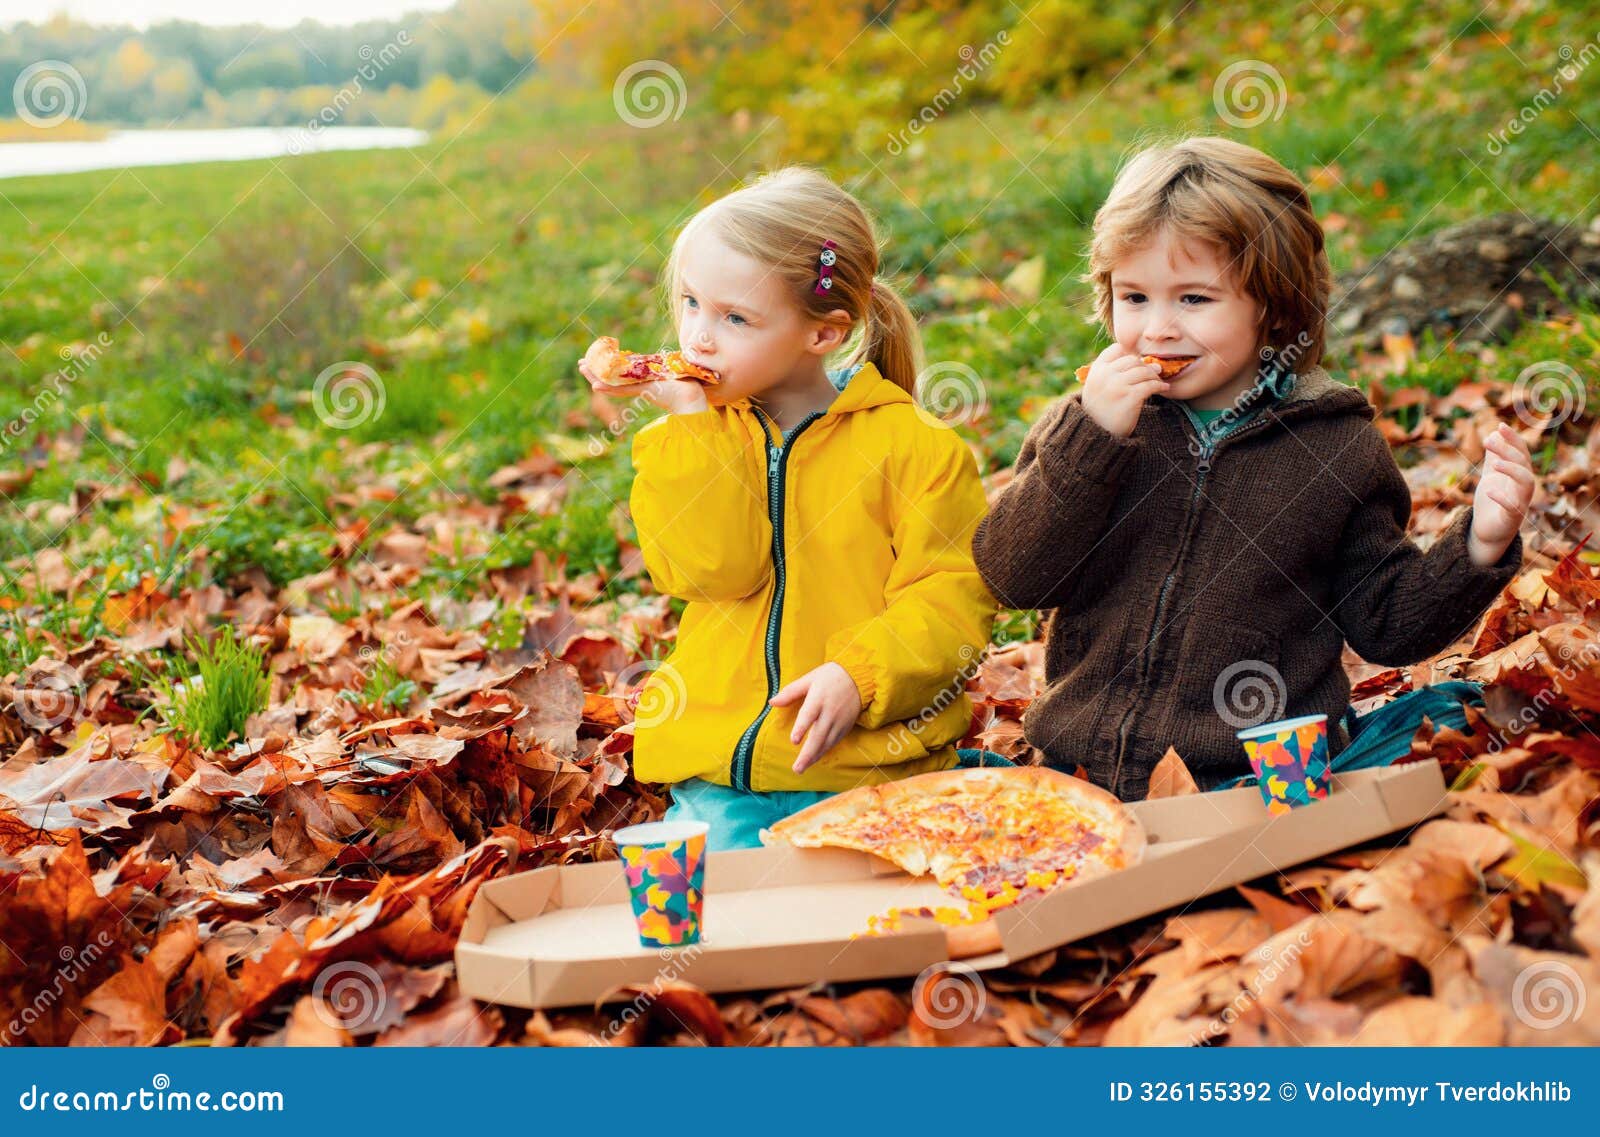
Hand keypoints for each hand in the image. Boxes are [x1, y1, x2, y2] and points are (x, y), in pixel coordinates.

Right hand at [579, 357, 708, 414]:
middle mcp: (637, 385)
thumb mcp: (669, 370)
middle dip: (595, 371)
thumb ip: (663, 366)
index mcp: (641, 380)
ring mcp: (638, 389)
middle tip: (581, 364)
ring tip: (583, 369)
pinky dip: (609, 388)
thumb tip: (671, 355)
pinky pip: (622, 390)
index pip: (618, 373)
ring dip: (596, 377)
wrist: (691, 396)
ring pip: (611, 384)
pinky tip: (596, 385)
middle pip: (611, 378)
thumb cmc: (685, 383)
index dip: (605, 368)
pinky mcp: (642, 391)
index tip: (593, 360)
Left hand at [769, 662, 862, 773]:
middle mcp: (830, 712)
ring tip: (801, 768)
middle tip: (796, 768)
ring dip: (814, 756)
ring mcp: (839, 721)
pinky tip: (814, 759)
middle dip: (808, 754)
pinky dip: (824, 751)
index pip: (809, 714)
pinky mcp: (846, 726)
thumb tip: (771, 702)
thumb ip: (790, 692)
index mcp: (819, 698)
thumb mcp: (809, 679)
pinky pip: (834, 742)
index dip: (802, 728)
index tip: (794, 741)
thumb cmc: (830, 677)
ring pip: (827, 742)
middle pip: (819, 735)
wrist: (859, 678)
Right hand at [1079, 345, 1168, 436]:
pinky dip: (1160, 386)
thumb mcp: (1095, 388)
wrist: (1097, 435)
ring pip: (1143, 371)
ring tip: (1159, 382)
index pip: (1116, 349)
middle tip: (1155, 372)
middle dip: (1145, 366)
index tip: (1137, 364)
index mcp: (1096, 370)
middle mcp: (1105, 375)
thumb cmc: (1099, 411)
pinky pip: (1150, 385)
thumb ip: (1108, 373)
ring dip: (1154, 376)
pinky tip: (1164, 389)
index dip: (1129, 354)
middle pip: (1133, 360)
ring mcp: (1117, 385)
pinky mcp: (1130, 397)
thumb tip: (1140, 359)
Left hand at [1469, 423, 1534, 565]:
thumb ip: (1494, 457)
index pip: (1521, 453)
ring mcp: (1520, 502)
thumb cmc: (1492, 503)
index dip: (1513, 439)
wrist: (1488, 532)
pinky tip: (1490, 490)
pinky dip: (1503, 498)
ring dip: (1513, 471)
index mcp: (1518, 476)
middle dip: (1508, 451)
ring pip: (1527, 483)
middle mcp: (1523, 487)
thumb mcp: (1491, 476)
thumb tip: (1493, 433)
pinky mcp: (1511, 518)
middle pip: (1524, 464)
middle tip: (1488, 441)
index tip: (1499, 426)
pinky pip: (1514, 508)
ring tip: (1494, 464)